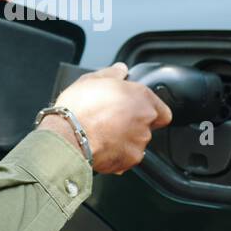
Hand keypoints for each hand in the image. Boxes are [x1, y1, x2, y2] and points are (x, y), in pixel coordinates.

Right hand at [46, 62, 172, 174]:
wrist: (68, 136)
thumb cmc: (78, 108)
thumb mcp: (91, 80)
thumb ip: (112, 73)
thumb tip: (120, 70)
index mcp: (140, 97)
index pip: (162, 109)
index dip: (149, 110)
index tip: (136, 110)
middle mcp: (145, 119)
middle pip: (148, 125)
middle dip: (134, 125)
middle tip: (113, 121)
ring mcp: (139, 141)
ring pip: (138, 142)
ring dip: (126, 140)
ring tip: (104, 134)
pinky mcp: (130, 160)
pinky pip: (127, 158)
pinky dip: (118, 155)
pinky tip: (102, 146)